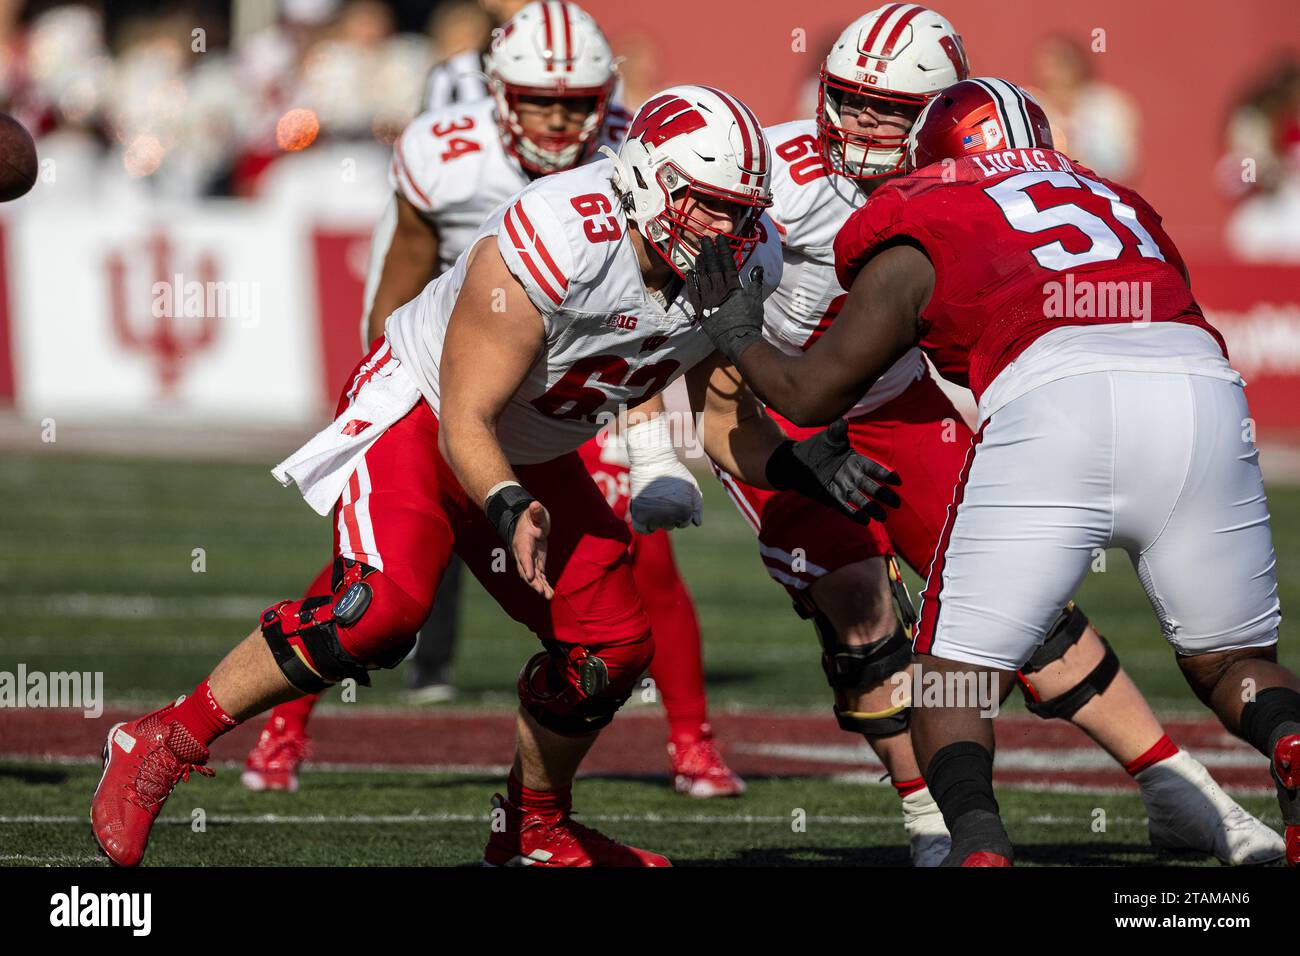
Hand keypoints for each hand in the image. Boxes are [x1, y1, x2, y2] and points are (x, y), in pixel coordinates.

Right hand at [511, 500, 553, 598]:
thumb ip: (536, 512)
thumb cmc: (532, 517)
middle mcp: (523, 554)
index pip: (524, 556)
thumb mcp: (536, 513)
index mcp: (523, 542)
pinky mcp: (536, 563)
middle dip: (533, 582)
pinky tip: (550, 594)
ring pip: (532, 577)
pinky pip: (539, 577)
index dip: (527, 566)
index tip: (531, 577)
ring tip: (549, 596)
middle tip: (541, 591)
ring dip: (540, 587)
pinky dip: (544, 585)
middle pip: (526, 570)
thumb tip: (534, 504)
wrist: (526, 522)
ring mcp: (529, 560)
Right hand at [625, 416, 702, 533]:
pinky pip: (642, 529)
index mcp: (685, 511)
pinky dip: (644, 525)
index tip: (674, 498)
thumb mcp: (691, 486)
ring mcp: (654, 517)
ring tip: (654, 500)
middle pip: (670, 525)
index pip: (684, 523)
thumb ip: (697, 506)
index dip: (679, 511)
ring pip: (657, 526)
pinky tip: (645, 514)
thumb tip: (697, 523)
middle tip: (663, 497)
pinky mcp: (639, 514)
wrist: (652, 460)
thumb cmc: (673, 471)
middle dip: (668, 514)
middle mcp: (671, 517)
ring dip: (656, 517)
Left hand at [686, 235, 765, 365]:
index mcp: (732, 286)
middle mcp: (718, 290)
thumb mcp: (756, 300)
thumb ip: (755, 282)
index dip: (723, 249)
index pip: (727, 263)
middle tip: (704, 239)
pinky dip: (691, 282)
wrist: (738, 340)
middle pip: (712, 266)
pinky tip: (689, 273)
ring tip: (698, 253)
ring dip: (700, 264)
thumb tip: (758, 268)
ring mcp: (708, 299)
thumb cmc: (750, 321)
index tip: (719, 239)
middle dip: (708, 251)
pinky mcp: (701, 310)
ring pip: (702, 277)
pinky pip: (694, 292)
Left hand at [767, 419, 901, 523]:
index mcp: (856, 461)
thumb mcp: (829, 437)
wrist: (797, 462)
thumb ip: (838, 431)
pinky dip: (855, 514)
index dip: (886, 475)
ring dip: (873, 508)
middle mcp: (853, 476)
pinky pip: (846, 507)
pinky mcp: (833, 498)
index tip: (897, 481)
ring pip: (862, 500)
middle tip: (896, 504)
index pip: (875, 468)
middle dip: (884, 495)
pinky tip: (864, 521)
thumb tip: (844, 421)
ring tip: (883, 517)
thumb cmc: (816, 447)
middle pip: (872, 487)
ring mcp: (844, 488)